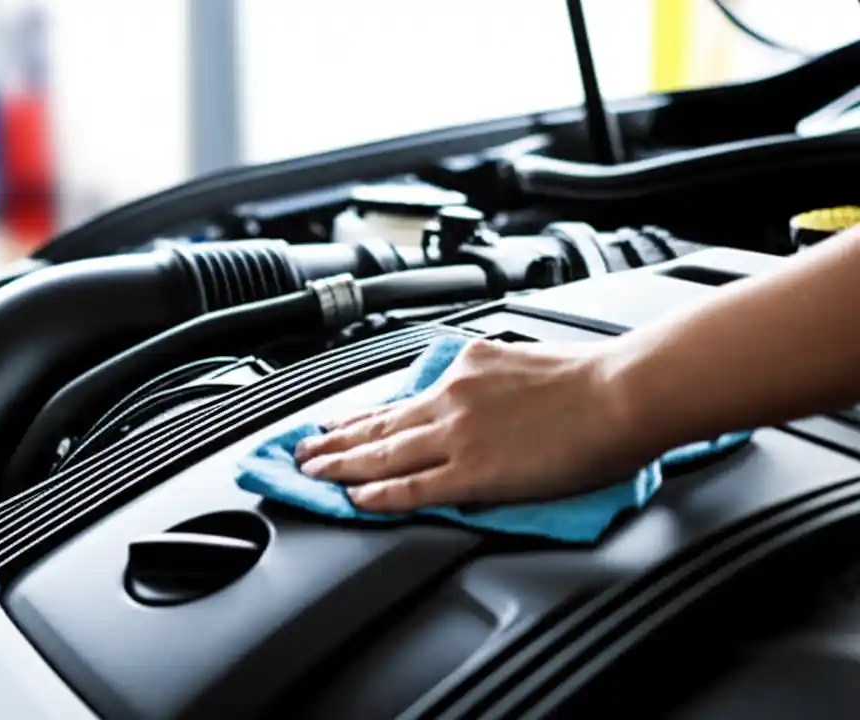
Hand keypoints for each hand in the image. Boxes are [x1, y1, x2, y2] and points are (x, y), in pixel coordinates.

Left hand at [294, 339, 654, 512]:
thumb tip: (464, 384)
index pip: (399, 399)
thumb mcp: (519, 360)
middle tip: (301, 450)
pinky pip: (413, 486)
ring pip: (383, 454)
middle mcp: (451, 399)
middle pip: (378, 425)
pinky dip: (379, 493)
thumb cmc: (588, 379)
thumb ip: (484, 378)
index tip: (332, 422)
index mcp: (464, 370)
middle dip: (333, 439)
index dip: (359, 415)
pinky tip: (356, 498)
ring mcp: (458, 436)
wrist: (621, 393)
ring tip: (312, 474)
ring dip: (341, 464)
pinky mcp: (475, 472)